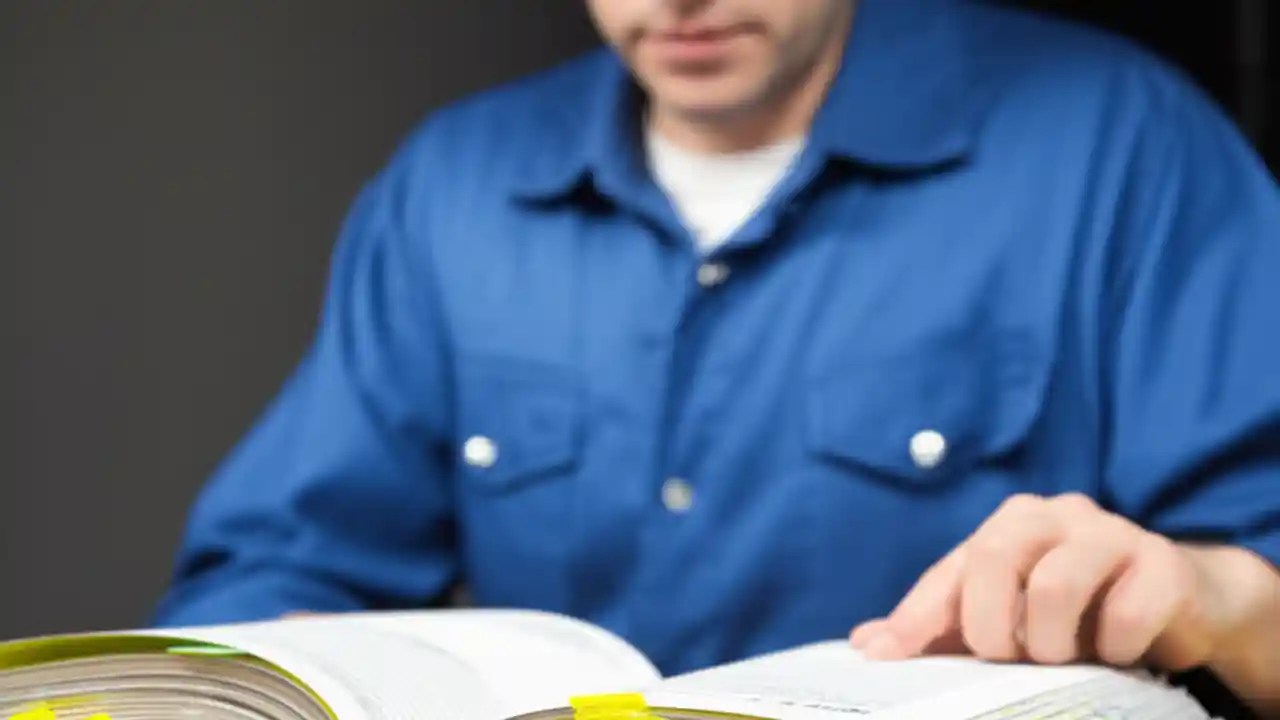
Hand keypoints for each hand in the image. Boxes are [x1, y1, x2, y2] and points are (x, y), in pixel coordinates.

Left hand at [850, 493, 1234, 670]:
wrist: (1179, 601)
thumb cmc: (1077, 610)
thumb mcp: (1005, 615)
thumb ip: (941, 625)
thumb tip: (867, 643)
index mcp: (1009, 525)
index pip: (950, 570)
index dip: (916, 615)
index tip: (885, 657)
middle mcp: (1055, 515)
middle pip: (994, 558)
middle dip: (989, 624)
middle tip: (1005, 657)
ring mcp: (1111, 533)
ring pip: (1056, 583)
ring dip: (1050, 640)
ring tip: (1062, 658)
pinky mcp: (1163, 564)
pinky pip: (1127, 611)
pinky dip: (1113, 645)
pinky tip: (1115, 653)